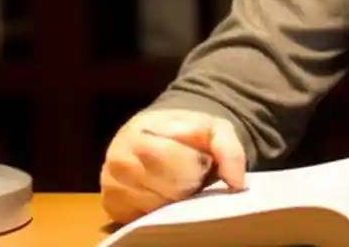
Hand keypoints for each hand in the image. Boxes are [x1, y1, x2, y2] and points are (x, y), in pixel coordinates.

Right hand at [100, 108, 247, 223]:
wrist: (152, 133)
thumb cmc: (184, 132)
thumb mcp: (213, 128)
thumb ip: (228, 149)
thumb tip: (236, 183)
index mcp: (141, 133)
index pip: (177, 165)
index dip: (196, 166)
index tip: (202, 161)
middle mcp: (119, 161)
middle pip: (170, 192)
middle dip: (189, 186)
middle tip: (192, 175)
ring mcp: (112, 187)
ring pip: (159, 210)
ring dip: (177, 202)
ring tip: (179, 183)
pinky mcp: (112, 207)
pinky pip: (145, 221)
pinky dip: (161, 212)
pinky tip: (165, 196)